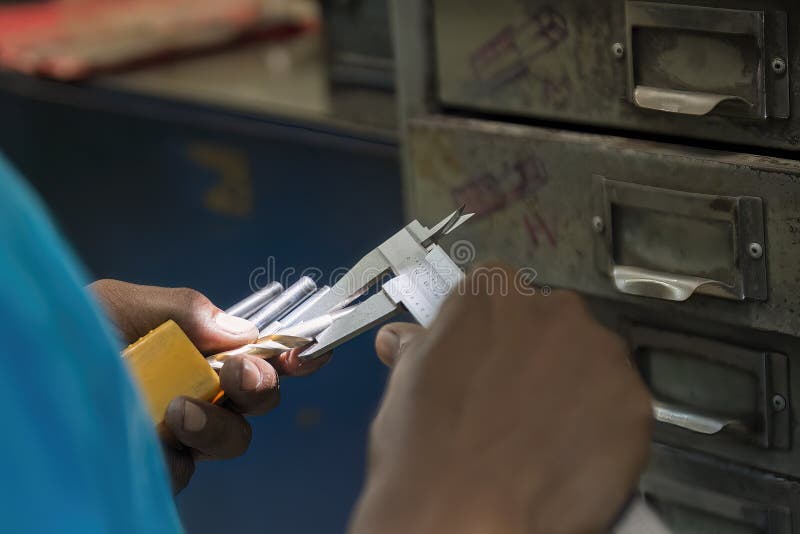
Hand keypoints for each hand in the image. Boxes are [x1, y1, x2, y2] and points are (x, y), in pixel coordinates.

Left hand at [90, 279, 329, 492]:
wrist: (29, 375)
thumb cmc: (72, 335)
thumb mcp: (121, 305)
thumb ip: (182, 310)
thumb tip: (242, 329)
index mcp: (199, 349)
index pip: (260, 351)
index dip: (294, 352)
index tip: (309, 350)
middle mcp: (200, 390)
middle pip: (260, 397)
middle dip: (261, 385)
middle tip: (240, 374)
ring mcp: (182, 433)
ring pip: (234, 439)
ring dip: (218, 425)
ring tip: (177, 412)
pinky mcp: (160, 468)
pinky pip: (186, 471)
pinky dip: (171, 454)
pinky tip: (144, 438)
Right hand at [350, 266, 651, 533]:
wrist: (464, 514)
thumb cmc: (424, 446)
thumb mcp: (405, 384)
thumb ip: (417, 348)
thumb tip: (400, 338)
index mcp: (493, 291)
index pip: (500, 292)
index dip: (494, 333)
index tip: (488, 362)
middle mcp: (553, 308)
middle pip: (552, 322)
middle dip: (539, 354)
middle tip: (516, 403)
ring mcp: (600, 354)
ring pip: (591, 362)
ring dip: (575, 388)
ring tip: (546, 435)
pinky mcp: (636, 401)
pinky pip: (620, 407)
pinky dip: (604, 428)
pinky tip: (571, 455)